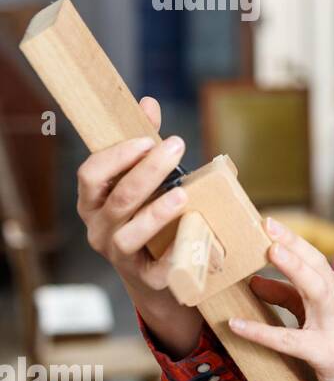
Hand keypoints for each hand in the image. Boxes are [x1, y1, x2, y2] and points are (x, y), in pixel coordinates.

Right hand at [76, 95, 202, 356]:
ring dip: (156, 212)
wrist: (160, 277)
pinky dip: (176, 249)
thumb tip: (148, 102)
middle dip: (147, 171)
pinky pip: (158, 266)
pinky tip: (194, 230)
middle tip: (177, 146)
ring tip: (182, 193)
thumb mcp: (144, 181)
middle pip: (118, 199)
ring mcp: (120, 256)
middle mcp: (100, 229)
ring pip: (130, 233)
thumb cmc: (150, 218)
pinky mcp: (147, 278)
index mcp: (94, 202)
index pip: (90, 175)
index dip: (116, 156)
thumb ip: (144, 145)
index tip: (146, 138)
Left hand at [230, 216, 333, 380]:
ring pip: (316, 291)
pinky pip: (292, 340)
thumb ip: (288, 299)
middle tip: (267, 223)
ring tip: (270, 251)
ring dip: (295, 269)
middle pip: (318, 265)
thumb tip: (254, 281)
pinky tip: (236, 326)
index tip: (266, 221)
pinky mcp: (328, 355)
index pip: (313, 258)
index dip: (291, 239)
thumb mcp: (316, 320)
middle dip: (294, 243)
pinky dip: (263, 332)